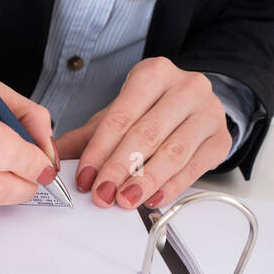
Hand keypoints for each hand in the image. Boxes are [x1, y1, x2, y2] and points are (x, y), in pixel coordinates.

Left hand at [55, 56, 232, 209]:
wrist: (196, 106)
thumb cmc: (154, 110)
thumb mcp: (119, 114)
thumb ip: (88, 136)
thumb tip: (53, 157)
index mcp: (154, 74)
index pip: (122, 116)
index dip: (100, 150)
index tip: (85, 176)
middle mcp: (185, 87)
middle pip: (148, 133)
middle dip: (120, 168)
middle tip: (102, 193)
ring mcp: (208, 112)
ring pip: (173, 151)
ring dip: (146, 181)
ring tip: (125, 199)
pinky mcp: (221, 139)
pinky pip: (194, 167)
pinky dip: (172, 186)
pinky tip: (153, 198)